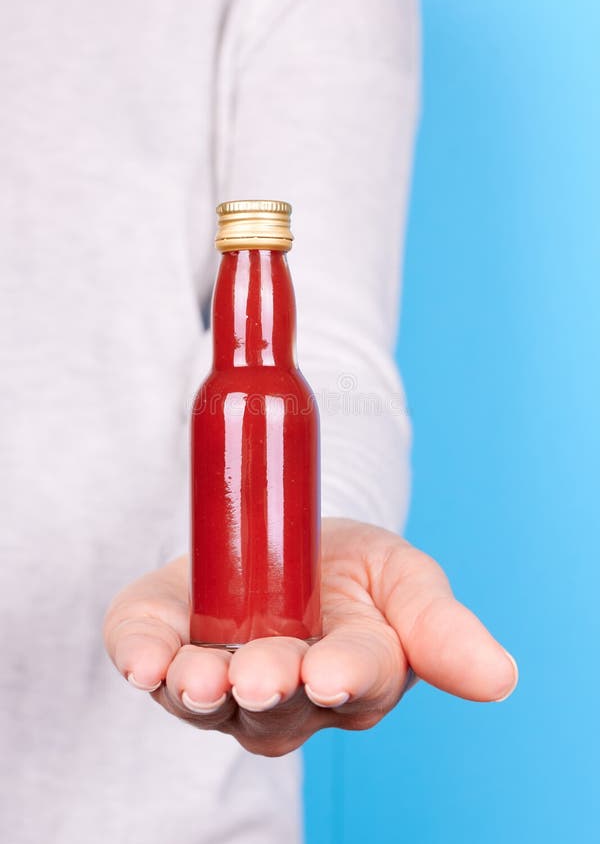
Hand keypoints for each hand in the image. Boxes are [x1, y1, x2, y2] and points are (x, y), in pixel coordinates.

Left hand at [103, 518, 517, 756]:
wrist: (283, 534)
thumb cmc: (350, 567)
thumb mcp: (402, 576)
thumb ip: (440, 625)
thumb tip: (500, 678)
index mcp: (352, 671)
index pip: (356, 680)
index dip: (346, 676)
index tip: (333, 672)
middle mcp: (284, 691)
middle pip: (277, 703)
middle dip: (270, 686)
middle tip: (265, 676)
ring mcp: (219, 674)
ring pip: (208, 700)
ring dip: (198, 690)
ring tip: (195, 678)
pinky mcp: (165, 638)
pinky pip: (147, 656)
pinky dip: (139, 655)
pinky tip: (140, 658)